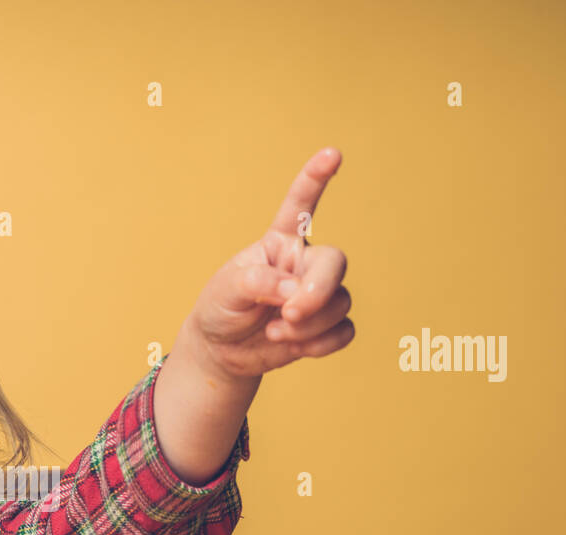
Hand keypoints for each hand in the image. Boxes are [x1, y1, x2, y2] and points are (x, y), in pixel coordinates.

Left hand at [181, 146, 353, 380]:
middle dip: (318, 290)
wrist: (221, 350)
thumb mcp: (226, 290)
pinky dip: (322, 343)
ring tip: (276, 330)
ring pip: (340, 302)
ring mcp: (318, 295)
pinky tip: (296, 347)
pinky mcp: (326, 326)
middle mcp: (304, 264)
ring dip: (309, 324)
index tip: (333, 153)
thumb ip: (259, 282)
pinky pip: (345, 331)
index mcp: (280, 243)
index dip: (316, 179)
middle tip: (290, 312)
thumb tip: (295, 292)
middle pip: (335, 262)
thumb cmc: (221, 310)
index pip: (301, 205)